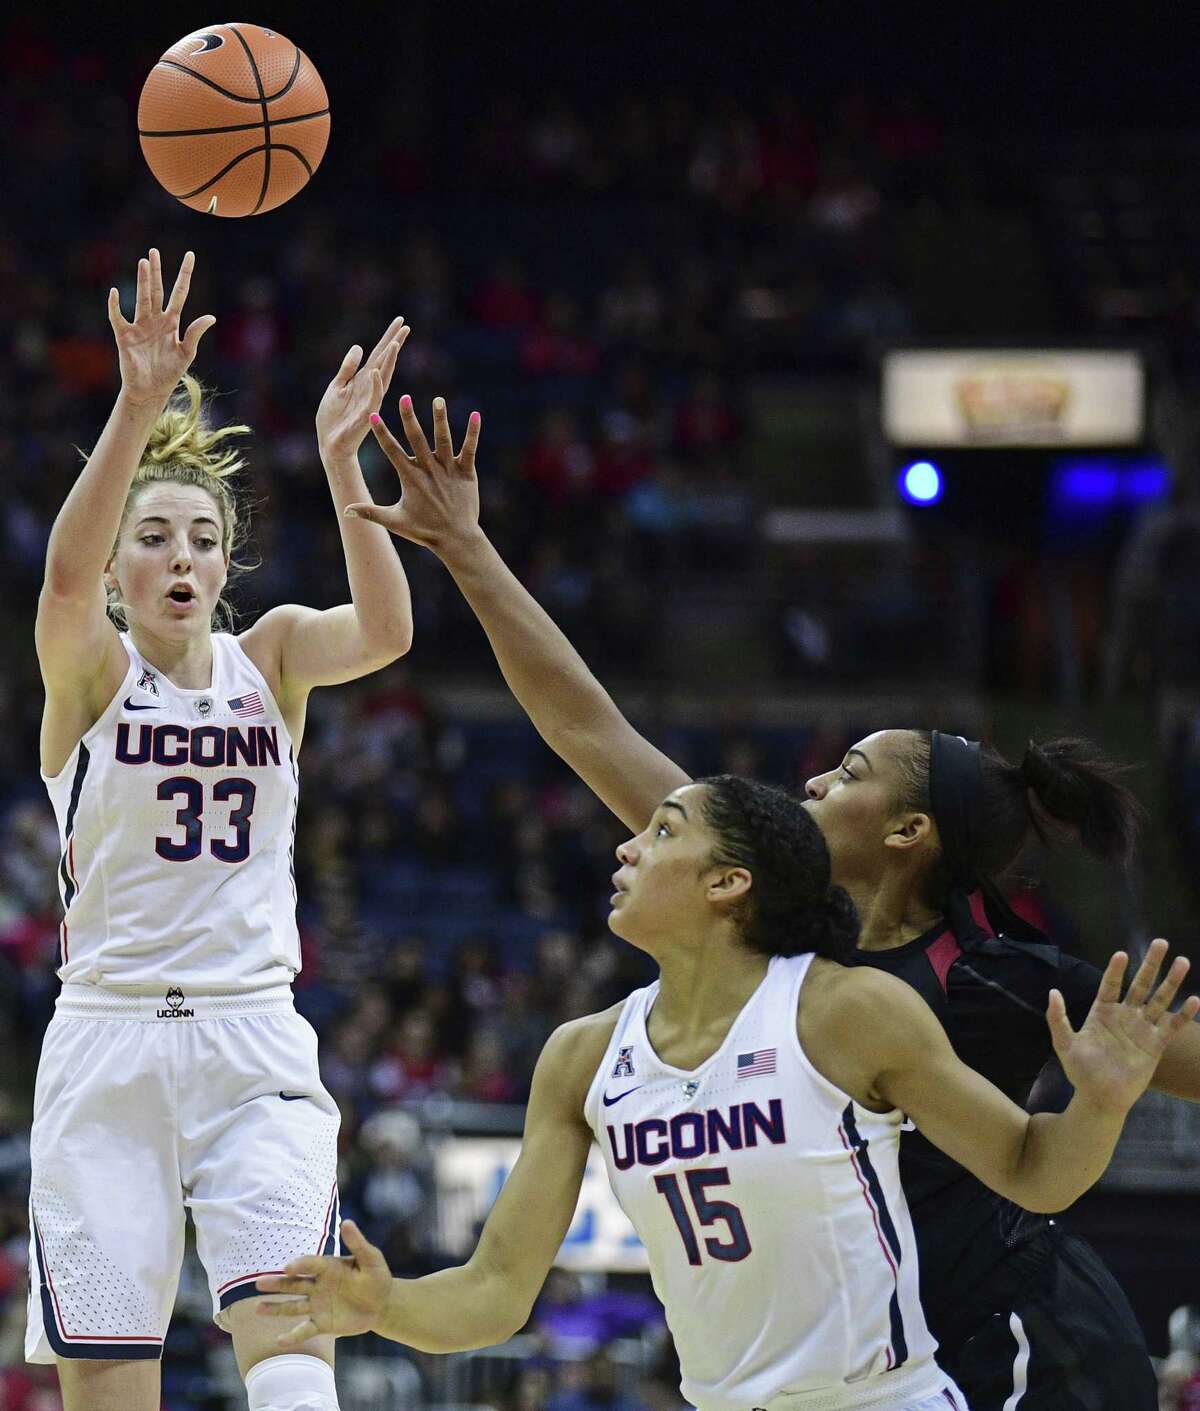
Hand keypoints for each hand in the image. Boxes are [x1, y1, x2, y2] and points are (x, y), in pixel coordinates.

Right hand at [109, 250, 215, 408]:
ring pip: (142, 299)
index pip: (179, 293)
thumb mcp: (186, 352)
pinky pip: (118, 318)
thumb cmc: (169, 372)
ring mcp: (140, 326)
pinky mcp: (125, 336)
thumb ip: (195, 333)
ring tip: (144, 262)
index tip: (189, 256)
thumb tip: (211, 316)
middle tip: (154, 252)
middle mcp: (155, 320)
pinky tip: (114, 293)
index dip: (184, 275)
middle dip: (156, 272)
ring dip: (143, 282)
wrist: (151, 390)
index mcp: (172, 322)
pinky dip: (115, 306)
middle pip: (157, 291)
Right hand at [256, 1220, 391, 1347]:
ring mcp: (318, 1305)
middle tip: (258, 1283)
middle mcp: (318, 1285)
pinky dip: (293, 1335)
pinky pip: (305, 1329)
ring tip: (257, 1309)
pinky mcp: (322, 1323)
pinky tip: (280, 1341)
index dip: (299, 1265)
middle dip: (277, 1284)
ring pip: (293, 1306)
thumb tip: (346, 1221)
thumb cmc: (376, 1277)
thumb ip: (358, 1243)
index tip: (287, 1268)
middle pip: (294, 1284)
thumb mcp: (371, 1259)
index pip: (310, 1265)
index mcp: (328, 1267)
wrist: (382, 1304)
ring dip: (275, 1308)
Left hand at [316, 317, 408, 457]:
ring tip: (395, 344)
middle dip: (394, 343)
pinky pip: (372, 398)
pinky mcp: (365, 414)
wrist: (330, 443)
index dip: (389, 338)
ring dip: (389, 361)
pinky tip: (376, 371)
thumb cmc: (333, 418)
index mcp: (363, 380)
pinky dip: (375, 385)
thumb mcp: (336, 386)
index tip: (400, 322)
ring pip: (382, 377)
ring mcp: (370, 400)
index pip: (378, 355)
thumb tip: (358, 347)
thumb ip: (347, 368)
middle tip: (405, 326)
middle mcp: (370, 387)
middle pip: (385, 361)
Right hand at [347, 394, 481, 550]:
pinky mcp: (466, 472)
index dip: (382, 432)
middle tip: (405, 397)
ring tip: (438, 400)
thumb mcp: (395, 521)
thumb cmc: (424, 530)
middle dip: (410, 418)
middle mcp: (429, 470)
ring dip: (440, 419)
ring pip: (444, 439)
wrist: (456, 539)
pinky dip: (473, 433)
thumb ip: (370, 512)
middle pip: (417, 439)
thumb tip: (346, 511)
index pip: (392, 450)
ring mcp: (449, 470)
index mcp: (410, 478)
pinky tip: (475, 415)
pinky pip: (470, 449)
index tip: (373, 414)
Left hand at [1049, 938, 1199, 1113]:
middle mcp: (1125, 1015)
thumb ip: (1058, 1019)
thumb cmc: (1081, 1070)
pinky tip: (1194, 1000)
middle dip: (1151, 964)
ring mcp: (1142, 1028)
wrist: (1101, 1097)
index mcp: (1102, 1011)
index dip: (1116, 970)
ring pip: (1160, 999)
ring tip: (1182, 961)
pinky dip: (1183, 1013)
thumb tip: (1053, 992)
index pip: (1111, 984)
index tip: (1122, 955)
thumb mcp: (1064, 1044)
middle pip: (1140, 984)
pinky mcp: (1156, 1044)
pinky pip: (1172, 1025)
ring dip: (1172, 981)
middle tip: (1160, 942)